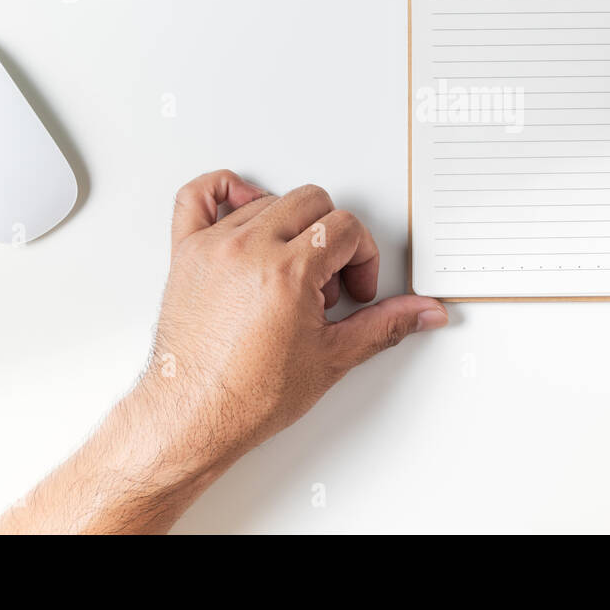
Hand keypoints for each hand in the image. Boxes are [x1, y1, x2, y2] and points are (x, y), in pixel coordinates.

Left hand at [138, 170, 447, 474]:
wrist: (193, 417)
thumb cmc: (250, 395)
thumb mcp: (333, 358)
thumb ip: (385, 325)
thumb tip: (423, 313)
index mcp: (288, 271)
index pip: (346, 226)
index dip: (363, 257)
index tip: (355, 289)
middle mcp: (249, 249)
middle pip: (312, 202)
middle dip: (333, 239)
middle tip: (328, 284)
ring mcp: (214, 247)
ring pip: (269, 200)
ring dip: (291, 229)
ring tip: (292, 272)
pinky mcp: (185, 252)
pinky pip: (199, 194)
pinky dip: (225, 191)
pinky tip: (245, 213)